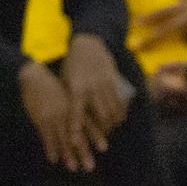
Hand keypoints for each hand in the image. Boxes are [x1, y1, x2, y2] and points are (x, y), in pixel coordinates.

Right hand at [19, 61, 93, 172]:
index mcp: (75, 106)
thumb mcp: (69, 94)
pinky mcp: (41, 120)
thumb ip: (77, 106)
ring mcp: (54, 117)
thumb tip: (89, 118)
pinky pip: (46, 137)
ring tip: (74, 168)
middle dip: (84, 152)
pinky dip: (50, 149)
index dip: (96, 135)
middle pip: (78, 135)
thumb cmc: (53, 86)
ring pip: (63, 139)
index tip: (104, 147)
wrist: (34, 77)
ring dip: (68, 155)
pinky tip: (54, 160)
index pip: (89, 123)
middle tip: (90, 166)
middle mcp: (67, 113)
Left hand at [61, 34, 130, 148]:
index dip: (76, 129)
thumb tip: (69, 118)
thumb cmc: (72, 64)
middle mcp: (92, 88)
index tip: (75, 142)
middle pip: (100, 116)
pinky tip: (120, 118)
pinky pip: (119, 100)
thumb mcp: (66, 80)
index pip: (76, 113)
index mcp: (76, 89)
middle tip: (100, 140)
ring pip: (112, 109)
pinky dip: (120, 111)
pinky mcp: (114, 80)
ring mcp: (104, 84)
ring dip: (113, 123)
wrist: (88, 43)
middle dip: (102, 131)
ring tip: (111, 130)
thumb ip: (70, 98)